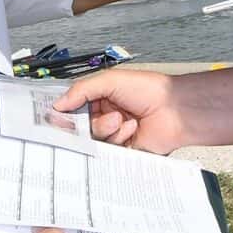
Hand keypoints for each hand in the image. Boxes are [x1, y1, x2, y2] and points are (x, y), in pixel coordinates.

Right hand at [55, 68, 189, 154]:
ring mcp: (116, 134)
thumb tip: (59, 103)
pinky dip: (119, 138)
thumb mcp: (110, 81)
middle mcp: (106, 116)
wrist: (175, 109)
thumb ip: (82, 90)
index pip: (75, 107)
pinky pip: (109, 151)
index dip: (66, 112)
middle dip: (86, 122)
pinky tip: (132, 128)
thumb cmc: (150, 90)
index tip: (57, 116)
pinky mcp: (125, 150)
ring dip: (106, 128)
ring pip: (94, 140)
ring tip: (121, 119)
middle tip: (89, 118)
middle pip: (81, 127)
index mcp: (102, 98)